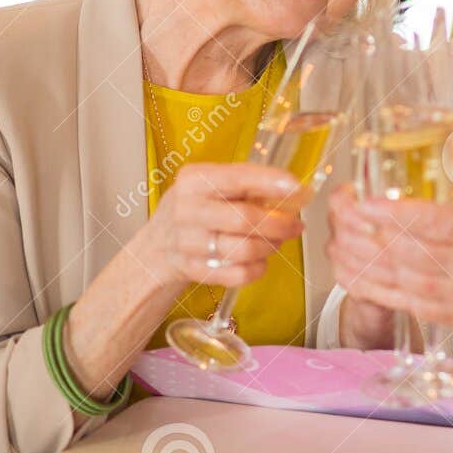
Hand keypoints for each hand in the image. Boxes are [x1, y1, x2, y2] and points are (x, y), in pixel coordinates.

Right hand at [137, 163, 309, 294]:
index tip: (296, 187)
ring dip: (269, 246)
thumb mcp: (212, 185)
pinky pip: (236, 274)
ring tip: (276, 241)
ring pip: (243, 249)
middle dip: (279, 224)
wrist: (156, 246)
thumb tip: (294, 191)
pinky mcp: (192, 269)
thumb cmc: (195, 209)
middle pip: (244, 219)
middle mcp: (187, 209)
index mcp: (194, 180)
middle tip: (295, 225)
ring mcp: (187, 242)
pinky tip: (259, 261)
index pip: (237, 178)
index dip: (270, 182)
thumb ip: (248, 184)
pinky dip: (256, 269)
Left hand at [325, 182, 452, 352]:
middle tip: (338, 203)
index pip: (429, 221)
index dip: (388, 210)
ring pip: (389, 276)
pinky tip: (345, 269)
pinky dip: (365, 284)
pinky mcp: (444, 318)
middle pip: (399, 248)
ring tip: (333, 232)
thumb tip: (416, 207)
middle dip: (358, 226)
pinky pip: (394, 300)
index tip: (361, 195)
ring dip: (353, 254)